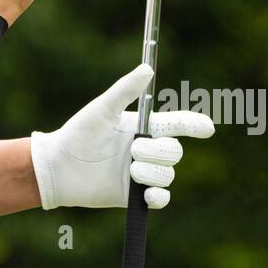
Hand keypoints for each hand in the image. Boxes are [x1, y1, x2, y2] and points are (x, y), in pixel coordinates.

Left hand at [30, 64, 214, 209]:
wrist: (59, 167)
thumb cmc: (78, 133)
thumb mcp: (102, 109)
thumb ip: (125, 90)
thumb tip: (147, 68)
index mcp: (142, 127)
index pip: (177, 125)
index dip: (194, 125)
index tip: (207, 128)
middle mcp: (146, 149)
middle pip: (175, 151)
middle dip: (157, 150)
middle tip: (132, 150)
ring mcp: (142, 172)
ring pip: (168, 174)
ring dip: (150, 171)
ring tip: (128, 169)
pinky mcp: (135, 196)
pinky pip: (161, 199)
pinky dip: (157, 196)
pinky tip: (145, 192)